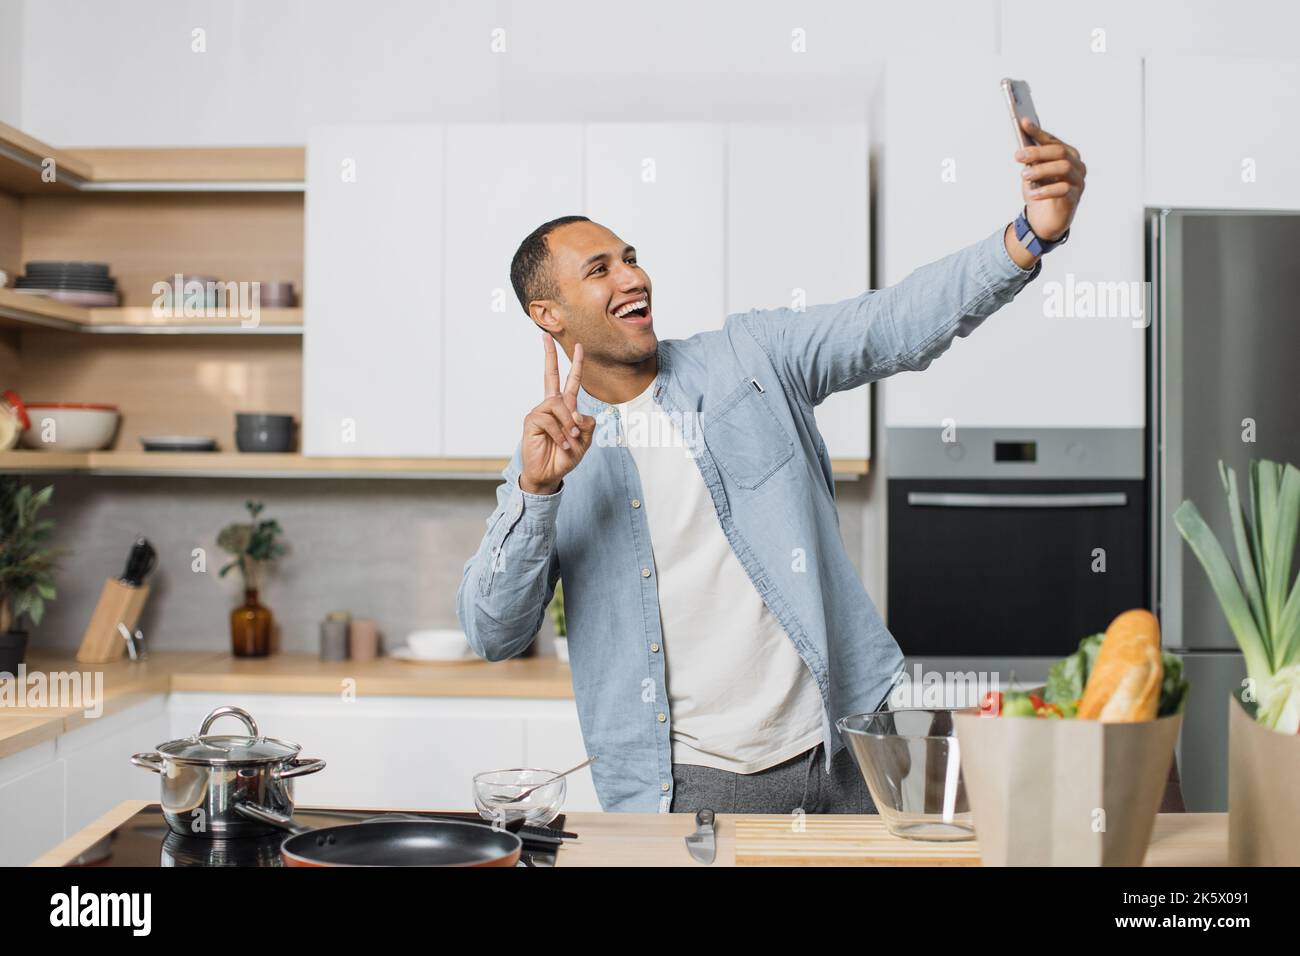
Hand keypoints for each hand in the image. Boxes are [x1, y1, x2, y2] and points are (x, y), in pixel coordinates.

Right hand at [519, 336, 595, 494]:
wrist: (549, 474)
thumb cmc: (565, 457)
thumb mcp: (585, 441)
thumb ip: (587, 425)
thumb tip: (578, 413)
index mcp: (566, 407)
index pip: (571, 381)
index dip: (576, 365)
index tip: (579, 347)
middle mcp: (551, 406)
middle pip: (550, 376)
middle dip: (549, 355)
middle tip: (544, 335)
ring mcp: (540, 412)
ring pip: (559, 405)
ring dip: (568, 424)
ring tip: (571, 441)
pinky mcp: (531, 421)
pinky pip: (549, 420)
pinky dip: (560, 434)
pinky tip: (562, 444)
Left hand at [1015, 117, 1085, 240]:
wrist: (1044, 220)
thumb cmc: (1039, 191)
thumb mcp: (1032, 174)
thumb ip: (1031, 161)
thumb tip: (1022, 148)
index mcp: (1066, 154)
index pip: (1052, 140)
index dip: (1038, 132)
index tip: (1023, 124)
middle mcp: (1076, 165)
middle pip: (1060, 152)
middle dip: (1038, 152)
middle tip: (1018, 156)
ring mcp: (1078, 180)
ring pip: (1063, 168)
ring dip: (1041, 170)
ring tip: (1023, 175)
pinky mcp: (1075, 197)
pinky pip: (1064, 189)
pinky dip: (1046, 190)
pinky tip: (1033, 194)